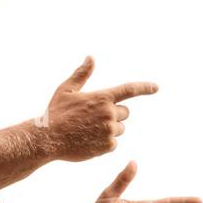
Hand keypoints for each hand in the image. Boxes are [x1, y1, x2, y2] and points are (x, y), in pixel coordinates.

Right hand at [41, 56, 157, 162]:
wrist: (47, 139)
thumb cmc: (55, 113)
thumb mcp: (66, 90)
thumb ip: (81, 74)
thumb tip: (91, 58)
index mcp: (102, 97)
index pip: (129, 89)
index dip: (144, 87)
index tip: (156, 87)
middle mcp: (109, 113)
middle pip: (125, 113)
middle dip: (114, 115)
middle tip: (93, 119)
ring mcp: (109, 130)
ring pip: (120, 129)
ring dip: (109, 130)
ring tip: (88, 131)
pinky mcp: (108, 145)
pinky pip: (113, 143)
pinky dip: (104, 143)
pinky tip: (88, 141)